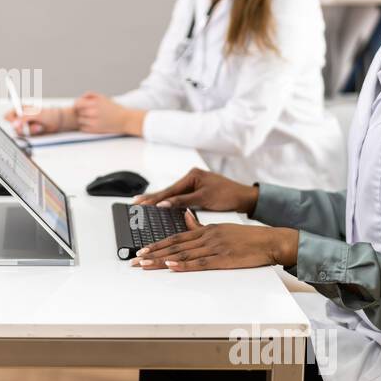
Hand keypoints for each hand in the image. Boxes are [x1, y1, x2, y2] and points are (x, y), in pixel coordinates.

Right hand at [5, 104, 72, 135]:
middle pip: (13, 126)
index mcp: (20, 109)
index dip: (11, 121)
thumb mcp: (35, 114)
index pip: (8, 116)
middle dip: (22, 127)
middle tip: (28, 126)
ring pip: (20, 132)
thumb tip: (14, 124)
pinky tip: (39, 129)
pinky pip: (26, 136)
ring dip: (30, 130)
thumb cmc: (48, 114)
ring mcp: (25, 125)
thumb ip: (23, 119)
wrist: (58, 122)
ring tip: (38, 126)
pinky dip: (33, 133)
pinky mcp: (29, 132)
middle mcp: (21, 117)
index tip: (17, 123)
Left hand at [74, 92, 143, 135]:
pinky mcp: (95, 130)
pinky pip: (83, 128)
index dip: (77, 105)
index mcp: (95, 103)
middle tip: (88, 113)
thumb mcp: (103, 97)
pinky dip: (85, 126)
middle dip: (81, 112)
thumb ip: (90, 95)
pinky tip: (92, 124)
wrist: (125, 120)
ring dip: (83, 120)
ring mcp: (93, 121)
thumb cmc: (114, 108)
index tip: (81, 107)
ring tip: (91, 119)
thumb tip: (80, 98)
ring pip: (79, 120)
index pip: (77, 103)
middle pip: (78, 112)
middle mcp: (93, 112)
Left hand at [131, 212, 297, 270]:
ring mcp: (215, 247)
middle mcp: (207, 237)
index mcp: (205, 230)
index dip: (157, 244)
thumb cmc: (247, 238)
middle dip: (152, 254)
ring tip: (145, 265)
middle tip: (135, 260)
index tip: (141, 250)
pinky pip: (200, 262)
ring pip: (183, 254)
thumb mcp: (221, 228)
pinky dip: (184, 265)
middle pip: (174, 246)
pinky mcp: (224, 258)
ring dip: (162, 260)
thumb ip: (201, 226)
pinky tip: (171, 266)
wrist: (270, 241)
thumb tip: (185, 219)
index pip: (175, 237)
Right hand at [132, 167, 258, 213]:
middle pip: (168, 191)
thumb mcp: (204, 198)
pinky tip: (159, 205)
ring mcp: (193, 184)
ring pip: (172, 194)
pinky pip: (179, 197)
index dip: (155, 198)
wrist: (245, 198)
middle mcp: (191, 178)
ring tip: (142, 203)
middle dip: (152, 197)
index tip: (141, 203)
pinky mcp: (197, 191)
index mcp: (192, 176)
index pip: (170, 190)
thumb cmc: (228, 195)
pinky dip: (169, 201)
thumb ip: (182, 201)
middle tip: (135, 202)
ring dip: (158, 200)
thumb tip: (163, 204)